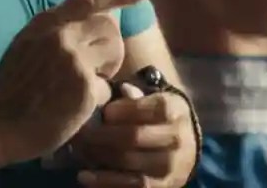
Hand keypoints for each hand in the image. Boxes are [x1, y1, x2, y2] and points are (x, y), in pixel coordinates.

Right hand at [0, 0, 146, 162]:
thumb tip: (84, 21)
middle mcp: (61, 36)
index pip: (87, 0)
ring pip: (113, 55)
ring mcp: (74, 61)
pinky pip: (106, 88)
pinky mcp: (85, 88)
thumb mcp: (25, 45)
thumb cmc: (9, 89)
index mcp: (45, 23)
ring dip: (106, 70)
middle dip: (111, 46)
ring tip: (85, 86)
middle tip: (99, 67)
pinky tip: (75, 109)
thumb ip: (53, 31)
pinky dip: (96, 100)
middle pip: (109, 29)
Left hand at [70, 85, 197, 187]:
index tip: (104, 112)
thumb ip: (136, 95)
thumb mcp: (154, 100)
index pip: (148, 108)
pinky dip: (105, 182)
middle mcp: (176, 139)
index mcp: (174, 111)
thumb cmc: (159, 119)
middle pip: (134, 136)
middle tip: (81, 133)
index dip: (123, 110)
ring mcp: (170, 166)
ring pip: (129, 162)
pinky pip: (131, 186)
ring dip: (100, 157)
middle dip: (103, 134)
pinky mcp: (161, 186)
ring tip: (80, 151)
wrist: (185, 149)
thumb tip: (122, 89)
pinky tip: (85, 176)